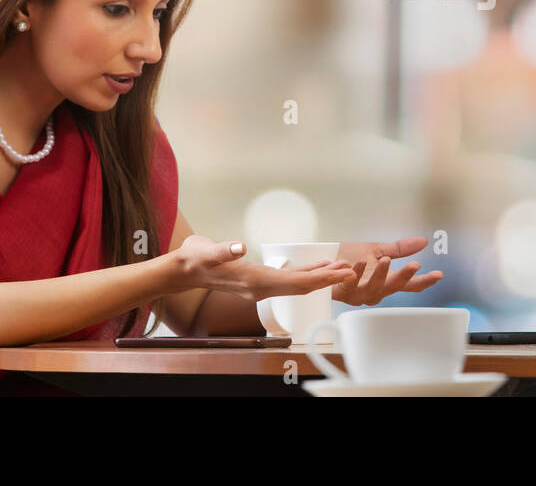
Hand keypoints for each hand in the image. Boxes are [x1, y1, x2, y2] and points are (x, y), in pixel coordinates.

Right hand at [174, 234, 357, 301]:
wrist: (182, 270)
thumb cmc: (194, 259)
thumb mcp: (206, 251)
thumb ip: (223, 250)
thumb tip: (240, 247)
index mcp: (256, 282)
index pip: (296, 283)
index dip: (321, 278)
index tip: (341, 275)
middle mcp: (262, 288)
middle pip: (302, 287)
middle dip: (328, 280)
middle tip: (353, 271)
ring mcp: (261, 286)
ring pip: (298, 284)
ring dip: (320, 277)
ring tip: (343, 268)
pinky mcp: (260, 280)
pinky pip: (290, 279)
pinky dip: (307, 273)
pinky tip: (318, 265)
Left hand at [332, 237, 443, 305]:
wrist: (327, 258)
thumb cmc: (351, 256)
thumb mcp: (379, 250)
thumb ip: (400, 249)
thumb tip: (423, 241)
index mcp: (386, 282)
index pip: (409, 285)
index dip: (425, 281)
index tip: (438, 275)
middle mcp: (375, 291)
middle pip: (394, 288)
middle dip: (404, 277)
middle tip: (414, 265)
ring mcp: (359, 293)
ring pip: (374, 289)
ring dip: (380, 275)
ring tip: (386, 260)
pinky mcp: (342, 289)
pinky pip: (351, 283)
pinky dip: (356, 273)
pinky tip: (360, 262)